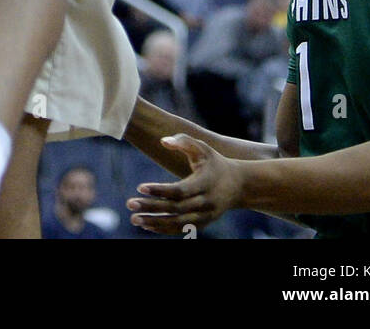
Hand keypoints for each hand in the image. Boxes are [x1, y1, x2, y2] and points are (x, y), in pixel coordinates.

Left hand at [127, 135, 244, 233]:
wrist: (239, 185)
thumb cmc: (215, 162)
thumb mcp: (203, 148)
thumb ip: (184, 141)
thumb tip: (163, 141)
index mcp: (205, 183)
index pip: (180, 191)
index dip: (160, 190)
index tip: (140, 187)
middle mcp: (206, 203)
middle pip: (176, 209)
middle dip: (152, 207)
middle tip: (130, 204)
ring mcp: (205, 216)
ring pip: (177, 223)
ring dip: (155, 222)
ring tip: (134, 219)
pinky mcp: (202, 224)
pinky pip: (181, 229)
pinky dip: (164, 229)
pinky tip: (147, 225)